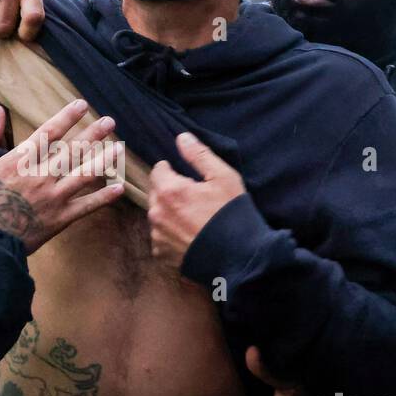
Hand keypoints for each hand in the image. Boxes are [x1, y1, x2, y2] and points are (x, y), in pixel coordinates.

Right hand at [0, 100, 124, 253]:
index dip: (67, 117)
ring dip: (103, 160)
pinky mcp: (60, 218)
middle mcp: (41, 176)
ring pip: (85, 174)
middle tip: (110, 122)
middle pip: (73, 150)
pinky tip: (119, 188)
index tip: (82, 105)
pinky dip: (103, 197)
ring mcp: (53, 198)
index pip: (49, 132)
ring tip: (119, 147)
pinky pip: (86, 206)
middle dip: (93, 134)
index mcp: (20, 161)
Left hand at [148, 132, 246, 268]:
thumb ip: (199, 155)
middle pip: (155, 192)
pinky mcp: (162, 254)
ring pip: (157, 215)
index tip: (188, 179)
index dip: (173, 171)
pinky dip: (171, 234)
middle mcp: (156, 213)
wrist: (240, 258)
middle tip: (194, 198)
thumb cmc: (232, 214)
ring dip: (169, 213)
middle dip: (170, 192)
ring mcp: (157, 236)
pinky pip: (161, 236)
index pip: (158, 170)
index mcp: (169, 191)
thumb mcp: (223, 177)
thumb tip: (181, 137)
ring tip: (193, 219)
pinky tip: (190, 235)